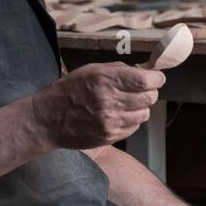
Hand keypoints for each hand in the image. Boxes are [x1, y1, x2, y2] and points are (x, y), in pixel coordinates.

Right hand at [30, 62, 164, 149]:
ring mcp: (110, 121)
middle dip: (149, 92)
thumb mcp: (91, 70)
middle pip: (149, 97)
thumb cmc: (70, 90)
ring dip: (140, 107)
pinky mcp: (110, 136)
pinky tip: (117, 115)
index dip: (156, 78)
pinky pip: (134, 127)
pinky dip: (131, 120)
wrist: (48, 119)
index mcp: (105, 80)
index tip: (157, 77)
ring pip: (145, 114)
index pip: (145, 80)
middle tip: (141, 89)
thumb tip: (146, 70)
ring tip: (126, 103)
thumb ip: (119, 70)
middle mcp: (109, 101)